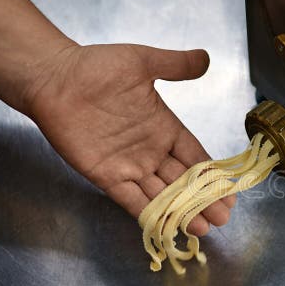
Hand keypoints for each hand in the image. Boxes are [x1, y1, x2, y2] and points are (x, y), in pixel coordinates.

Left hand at [25, 43, 234, 235]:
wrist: (54, 77)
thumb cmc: (95, 67)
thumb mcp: (142, 61)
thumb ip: (175, 65)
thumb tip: (205, 58)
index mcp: (164, 127)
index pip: (195, 157)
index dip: (213, 175)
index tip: (230, 192)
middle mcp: (150, 150)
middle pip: (184, 182)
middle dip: (204, 201)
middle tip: (223, 218)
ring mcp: (129, 165)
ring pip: (162, 195)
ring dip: (182, 212)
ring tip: (204, 228)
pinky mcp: (106, 176)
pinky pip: (132, 199)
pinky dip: (150, 214)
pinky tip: (168, 226)